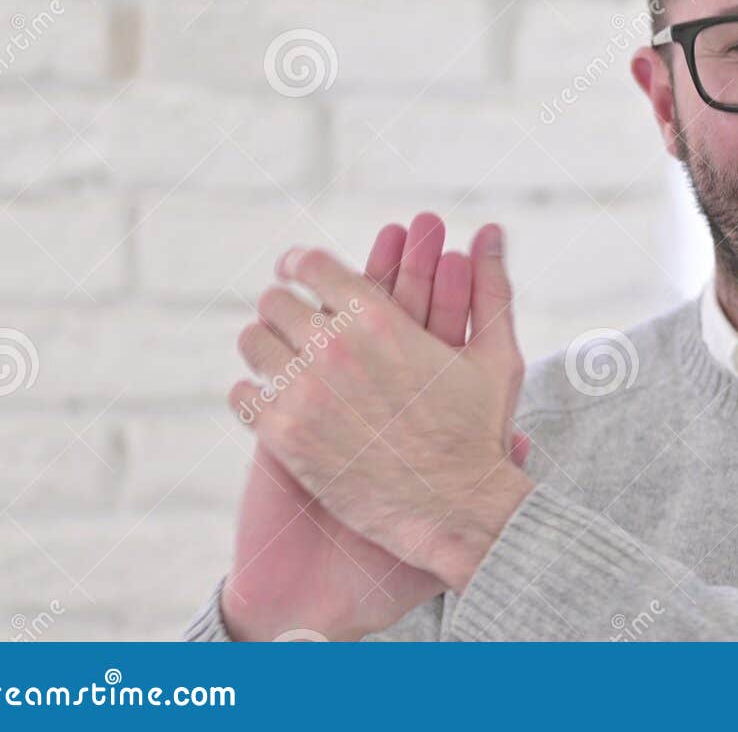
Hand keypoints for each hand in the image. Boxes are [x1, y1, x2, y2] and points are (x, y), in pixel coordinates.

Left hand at [232, 222, 533, 593]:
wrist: (456, 507)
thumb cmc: (478, 431)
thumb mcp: (495, 354)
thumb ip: (490, 287)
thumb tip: (493, 231)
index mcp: (379, 320)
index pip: (310, 266)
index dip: (299, 264)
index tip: (296, 273)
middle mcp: (334, 349)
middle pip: (273, 301)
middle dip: (284, 307)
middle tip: (292, 322)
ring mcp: (304, 393)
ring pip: (252, 344)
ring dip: (266, 347)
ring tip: (283, 360)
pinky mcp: (285, 437)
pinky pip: (241, 395)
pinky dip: (255, 394)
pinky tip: (278, 401)